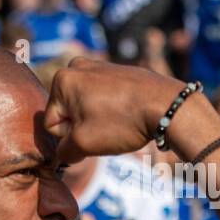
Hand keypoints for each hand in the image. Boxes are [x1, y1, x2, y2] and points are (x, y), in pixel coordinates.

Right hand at [44, 58, 184, 163]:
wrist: (167, 106)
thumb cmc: (122, 122)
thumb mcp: (84, 144)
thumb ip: (64, 151)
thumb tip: (63, 154)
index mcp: (62, 79)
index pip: (52, 124)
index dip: (70, 138)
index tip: (93, 136)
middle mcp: (77, 67)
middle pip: (68, 113)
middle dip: (83, 128)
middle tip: (106, 130)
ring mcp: (99, 66)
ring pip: (87, 107)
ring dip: (97, 121)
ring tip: (118, 124)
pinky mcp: (118, 71)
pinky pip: (104, 98)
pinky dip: (112, 111)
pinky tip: (127, 116)